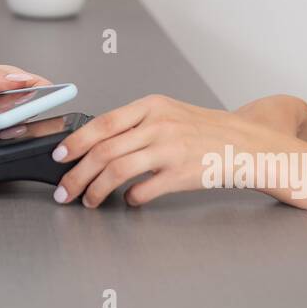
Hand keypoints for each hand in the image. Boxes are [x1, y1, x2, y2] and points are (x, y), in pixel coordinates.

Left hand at [0, 60, 51, 143]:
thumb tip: (18, 80)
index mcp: (12, 83)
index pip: (39, 88)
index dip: (46, 95)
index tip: (38, 99)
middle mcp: (11, 106)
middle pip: (28, 117)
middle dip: (16, 121)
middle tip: (2, 121)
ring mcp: (1, 125)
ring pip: (11, 136)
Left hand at [50, 94, 292, 207]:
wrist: (247, 144)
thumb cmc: (206, 130)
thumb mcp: (169, 113)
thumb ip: (135, 123)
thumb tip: (94, 144)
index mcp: (152, 106)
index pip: (103, 123)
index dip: (75, 141)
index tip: (59, 156)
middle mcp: (159, 125)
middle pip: (103, 150)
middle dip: (76, 174)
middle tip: (64, 190)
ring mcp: (171, 150)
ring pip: (117, 170)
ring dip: (96, 190)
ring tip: (88, 200)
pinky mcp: (182, 174)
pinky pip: (144, 190)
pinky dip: (129, 199)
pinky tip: (127, 201)